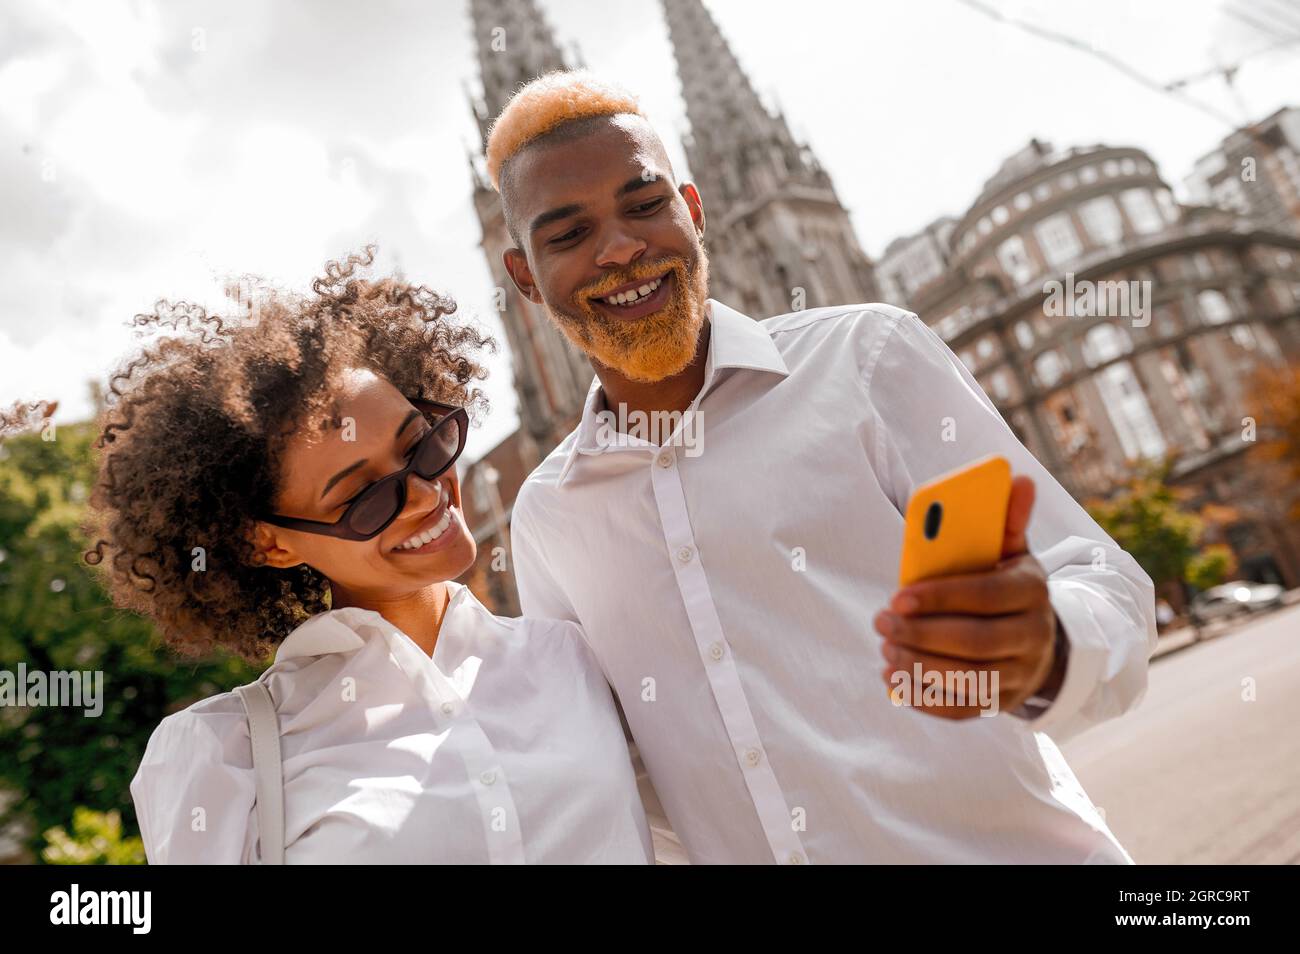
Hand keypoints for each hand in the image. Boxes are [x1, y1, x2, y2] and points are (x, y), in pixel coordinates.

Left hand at [874, 475, 1058, 718]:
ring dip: (919, 666)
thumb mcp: (1010, 550)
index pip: (985, 595)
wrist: (1038, 638)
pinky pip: (961, 708)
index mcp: (1032, 591)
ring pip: (967, 680)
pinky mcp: (1002, 703)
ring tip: (885, 648)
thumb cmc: (1006, 584)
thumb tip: (1017, 478)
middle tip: (880, 623)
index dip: (940, 597)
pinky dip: (924, 698)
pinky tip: (893, 679)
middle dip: (922, 634)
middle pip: (975, 643)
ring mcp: (1020, 675)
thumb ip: (1005, 519)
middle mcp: (1033, 636)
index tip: (898, 596)